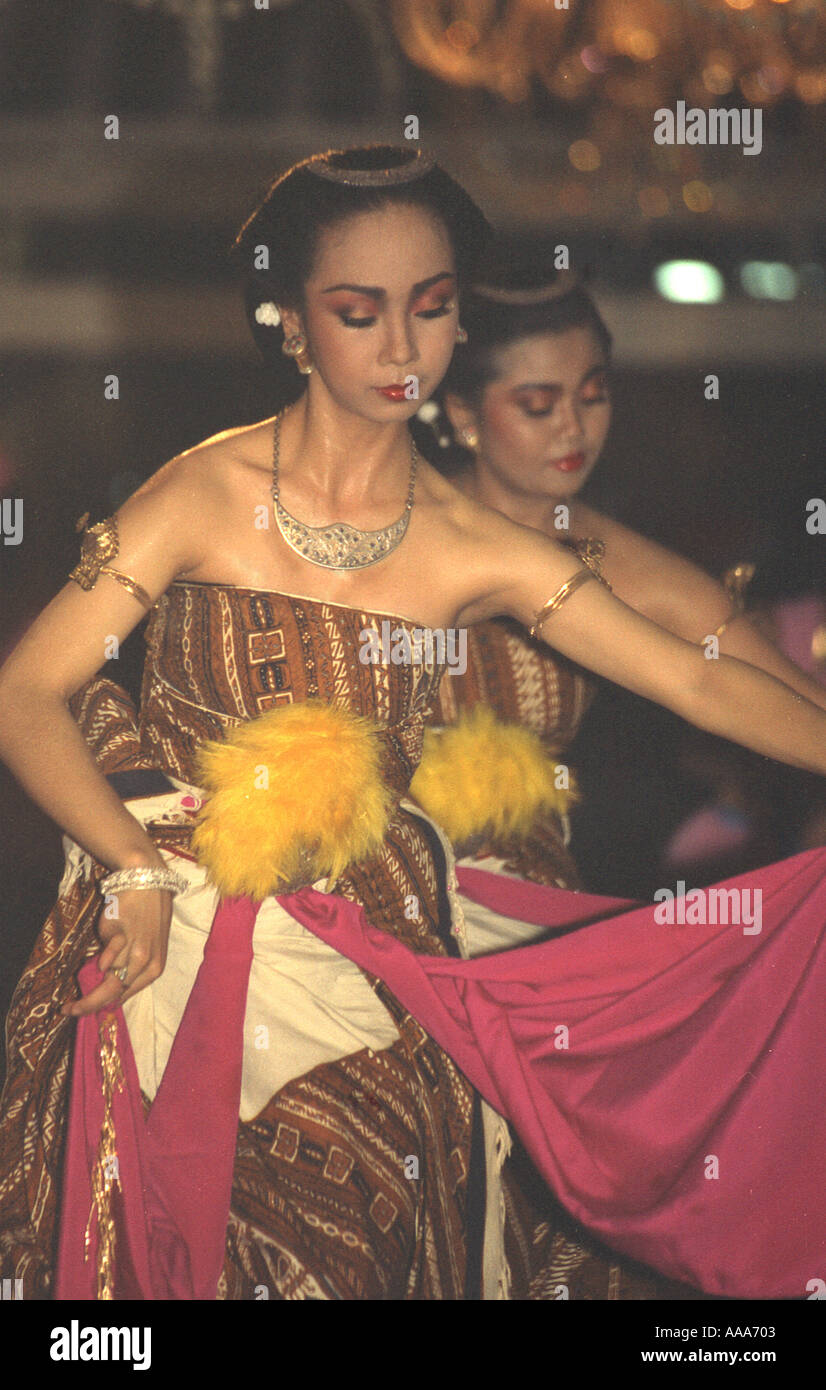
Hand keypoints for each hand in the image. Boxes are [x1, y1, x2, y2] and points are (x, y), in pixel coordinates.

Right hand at [61, 886, 172, 1016]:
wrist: (148, 882)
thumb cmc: (146, 916)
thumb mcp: (146, 947)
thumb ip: (128, 968)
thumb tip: (105, 987)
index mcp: (154, 968)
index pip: (125, 996)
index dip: (103, 1007)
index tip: (84, 1012)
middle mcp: (146, 962)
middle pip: (115, 992)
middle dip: (90, 1005)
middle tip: (70, 1011)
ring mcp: (134, 948)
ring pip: (111, 977)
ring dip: (91, 988)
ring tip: (76, 995)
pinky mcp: (121, 932)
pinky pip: (111, 952)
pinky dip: (105, 956)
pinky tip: (101, 955)